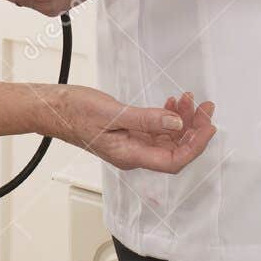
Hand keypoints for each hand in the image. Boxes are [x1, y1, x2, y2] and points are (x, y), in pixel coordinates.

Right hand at [48, 85, 215, 174]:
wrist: (52, 109)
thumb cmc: (74, 112)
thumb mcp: (114, 113)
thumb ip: (147, 120)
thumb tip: (177, 125)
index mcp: (130, 156)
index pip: (173, 160)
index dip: (195, 146)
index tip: (208, 126)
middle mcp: (134, 154)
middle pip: (175, 149)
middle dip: (194, 129)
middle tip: (205, 108)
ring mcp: (132, 144)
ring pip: (167, 138)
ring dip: (182, 120)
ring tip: (188, 100)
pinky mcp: (128, 133)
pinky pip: (156, 130)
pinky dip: (168, 117)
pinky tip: (171, 104)